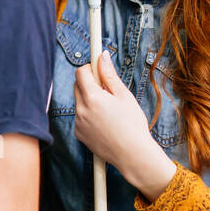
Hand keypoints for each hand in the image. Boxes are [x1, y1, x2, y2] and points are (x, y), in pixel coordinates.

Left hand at [74, 51, 175, 201]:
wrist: (132, 154)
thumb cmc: (132, 124)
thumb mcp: (123, 96)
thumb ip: (109, 75)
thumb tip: (102, 56)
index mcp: (92, 97)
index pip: (80, 73)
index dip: (89, 68)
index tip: (99, 70)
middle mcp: (81, 109)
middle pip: (77, 86)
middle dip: (89, 83)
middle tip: (107, 90)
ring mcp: (78, 122)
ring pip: (79, 102)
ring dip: (89, 100)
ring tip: (109, 110)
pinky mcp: (78, 133)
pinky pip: (80, 117)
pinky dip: (88, 115)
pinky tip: (104, 123)